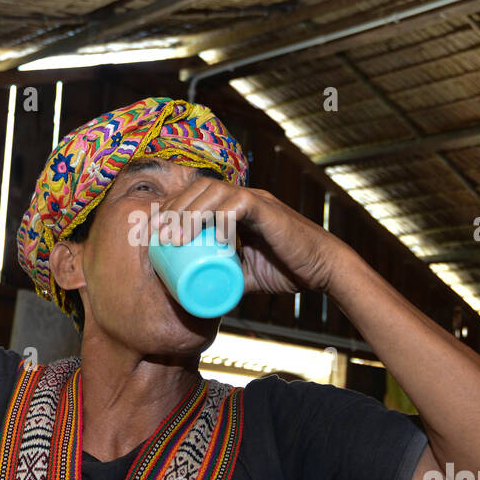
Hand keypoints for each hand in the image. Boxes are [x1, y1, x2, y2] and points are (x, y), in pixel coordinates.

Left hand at [153, 177, 347, 294]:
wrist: (323, 270)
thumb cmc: (287, 269)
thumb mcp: (246, 274)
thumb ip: (225, 273)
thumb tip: (198, 290)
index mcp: (235, 207)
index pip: (196, 196)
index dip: (173, 209)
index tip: (156, 233)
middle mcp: (244, 197)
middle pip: (198, 188)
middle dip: (174, 209)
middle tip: (159, 236)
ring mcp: (257, 200)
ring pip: (213, 191)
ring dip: (189, 212)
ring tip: (175, 238)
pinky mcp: (269, 210)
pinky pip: (238, 206)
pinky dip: (220, 220)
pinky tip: (207, 237)